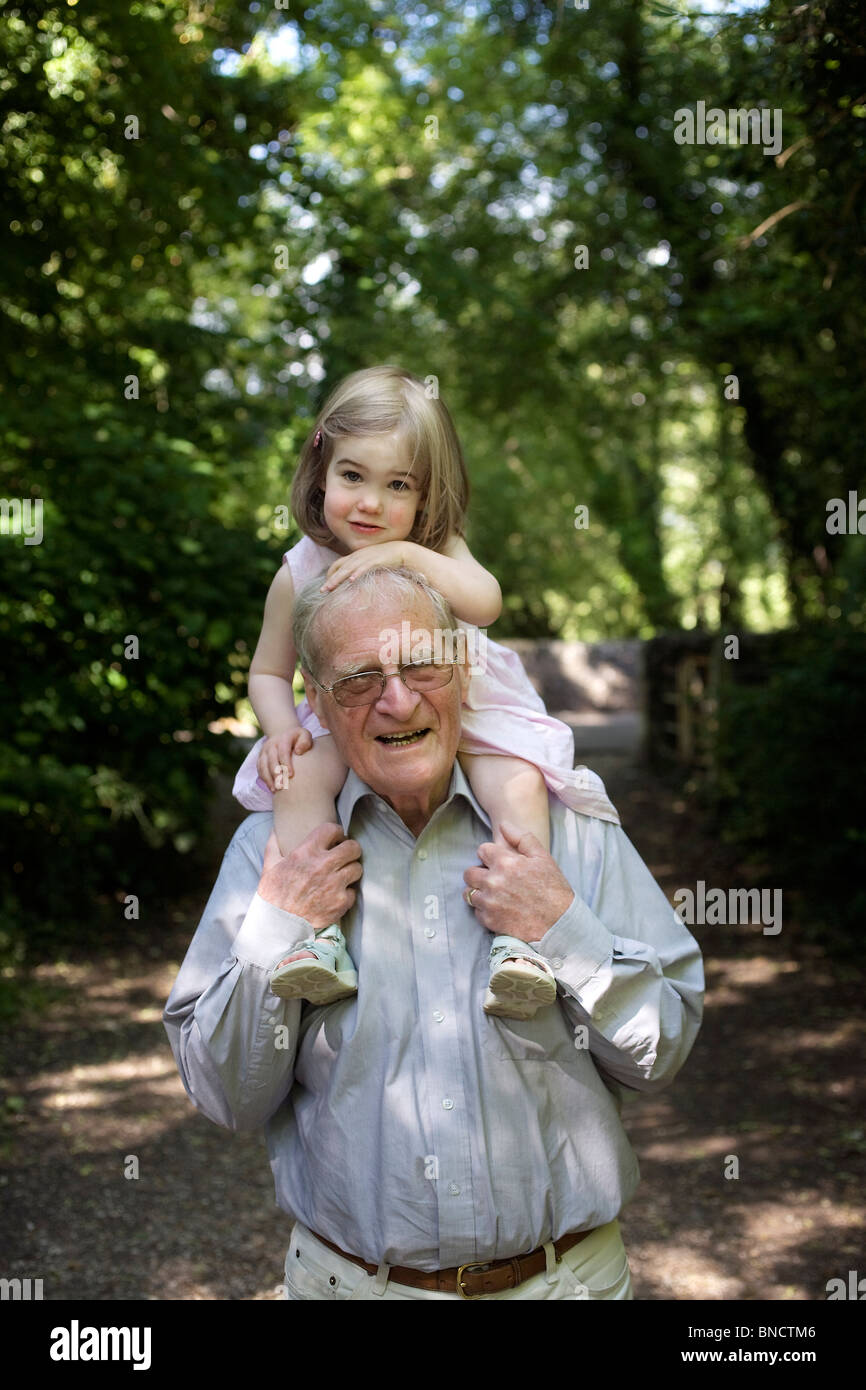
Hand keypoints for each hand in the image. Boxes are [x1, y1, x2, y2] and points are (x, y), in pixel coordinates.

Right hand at [256, 729, 313, 790]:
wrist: (283, 734)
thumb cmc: (298, 738)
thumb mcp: (305, 735)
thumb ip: (305, 741)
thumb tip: (298, 751)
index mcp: (283, 739)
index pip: (283, 752)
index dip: (286, 764)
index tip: (291, 775)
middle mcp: (271, 745)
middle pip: (271, 760)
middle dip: (276, 774)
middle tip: (282, 786)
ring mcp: (264, 751)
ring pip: (263, 766)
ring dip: (268, 779)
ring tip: (275, 790)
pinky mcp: (260, 758)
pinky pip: (260, 769)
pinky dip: (264, 779)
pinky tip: (271, 788)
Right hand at [258, 824, 361, 930]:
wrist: (277, 925)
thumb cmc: (273, 894)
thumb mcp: (270, 865)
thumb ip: (274, 844)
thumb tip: (276, 830)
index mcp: (306, 852)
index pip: (333, 829)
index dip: (335, 832)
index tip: (335, 838)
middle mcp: (323, 865)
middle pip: (353, 847)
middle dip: (350, 850)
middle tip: (344, 856)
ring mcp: (334, 884)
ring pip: (357, 868)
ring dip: (350, 871)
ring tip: (342, 875)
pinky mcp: (341, 902)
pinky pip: (353, 892)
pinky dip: (346, 894)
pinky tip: (336, 895)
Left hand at [320, 541, 406, 591]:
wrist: (401, 551)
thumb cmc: (385, 559)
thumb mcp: (369, 562)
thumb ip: (359, 569)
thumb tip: (352, 580)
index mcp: (355, 556)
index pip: (337, 564)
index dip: (330, 574)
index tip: (326, 585)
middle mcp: (358, 556)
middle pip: (340, 568)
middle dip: (330, 580)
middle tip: (322, 591)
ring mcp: (366, 558)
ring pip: (348, 569)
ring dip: (338, 579)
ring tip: (330, 588)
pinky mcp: (376, 561)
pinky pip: (364, 567)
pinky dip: (357, 573)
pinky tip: (351, 580)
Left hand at [462, 820, 573, 941]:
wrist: (559, 924)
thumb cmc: (553, 889)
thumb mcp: (543, 858)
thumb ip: (521, 838)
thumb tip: (503, 825)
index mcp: (505, 862)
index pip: (482, 850)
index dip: (490, 855)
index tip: (498, 862)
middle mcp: (493, 881)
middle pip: (469, 872)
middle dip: (478, 873)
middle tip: (492, 878)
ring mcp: (489, 902)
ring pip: (468, 893)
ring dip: (478, 892)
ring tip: (493, 894)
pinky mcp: (489, 920)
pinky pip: (476, 911)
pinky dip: (484, 910)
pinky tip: (498, 908)